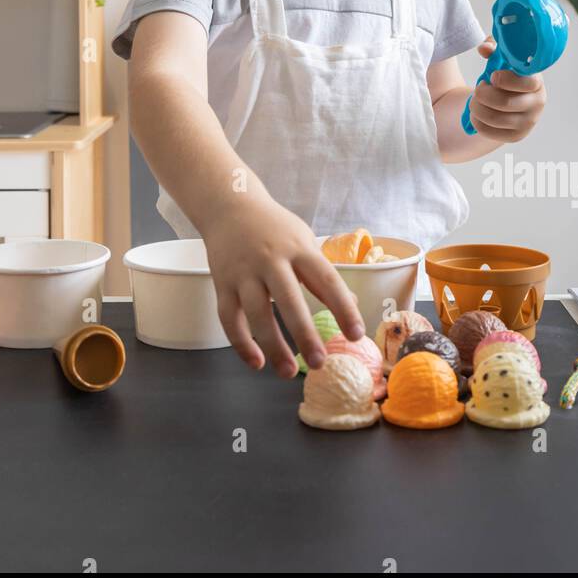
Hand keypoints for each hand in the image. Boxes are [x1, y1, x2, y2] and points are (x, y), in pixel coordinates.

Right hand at [200, 193, 366, 378]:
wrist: (230, 206)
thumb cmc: (274, 228)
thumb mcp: (304, 241)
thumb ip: (323, 274)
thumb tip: (351, 306)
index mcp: (298, 248)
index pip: (326, 280)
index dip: (343, 308)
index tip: (355, 334)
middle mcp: (270, 260)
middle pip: (288, 300)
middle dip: (304, 334)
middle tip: (319, 363)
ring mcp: (243, 272)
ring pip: (256, 313)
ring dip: (273, 345)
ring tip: (287, 372)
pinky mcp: (222, 283)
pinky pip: (229, 317)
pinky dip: (240, 343)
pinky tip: (256, 362)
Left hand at [468, 36, 546, 140]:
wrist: (507, 101)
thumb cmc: (504, 76)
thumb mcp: (500, 59)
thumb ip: (493, 48)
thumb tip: (485, 48)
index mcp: (536, 81)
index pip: (526, 83)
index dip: (505, 80)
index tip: (492, 76)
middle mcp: (537, 103)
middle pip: (505, 102)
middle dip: (483, 94)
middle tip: (478, 88)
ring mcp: (528, 122)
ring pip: (495, 118)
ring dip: (477, 107)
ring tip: (474, 101)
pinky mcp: (516, 136)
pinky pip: (490, 132)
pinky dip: (476, 122)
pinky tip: (476, 113)